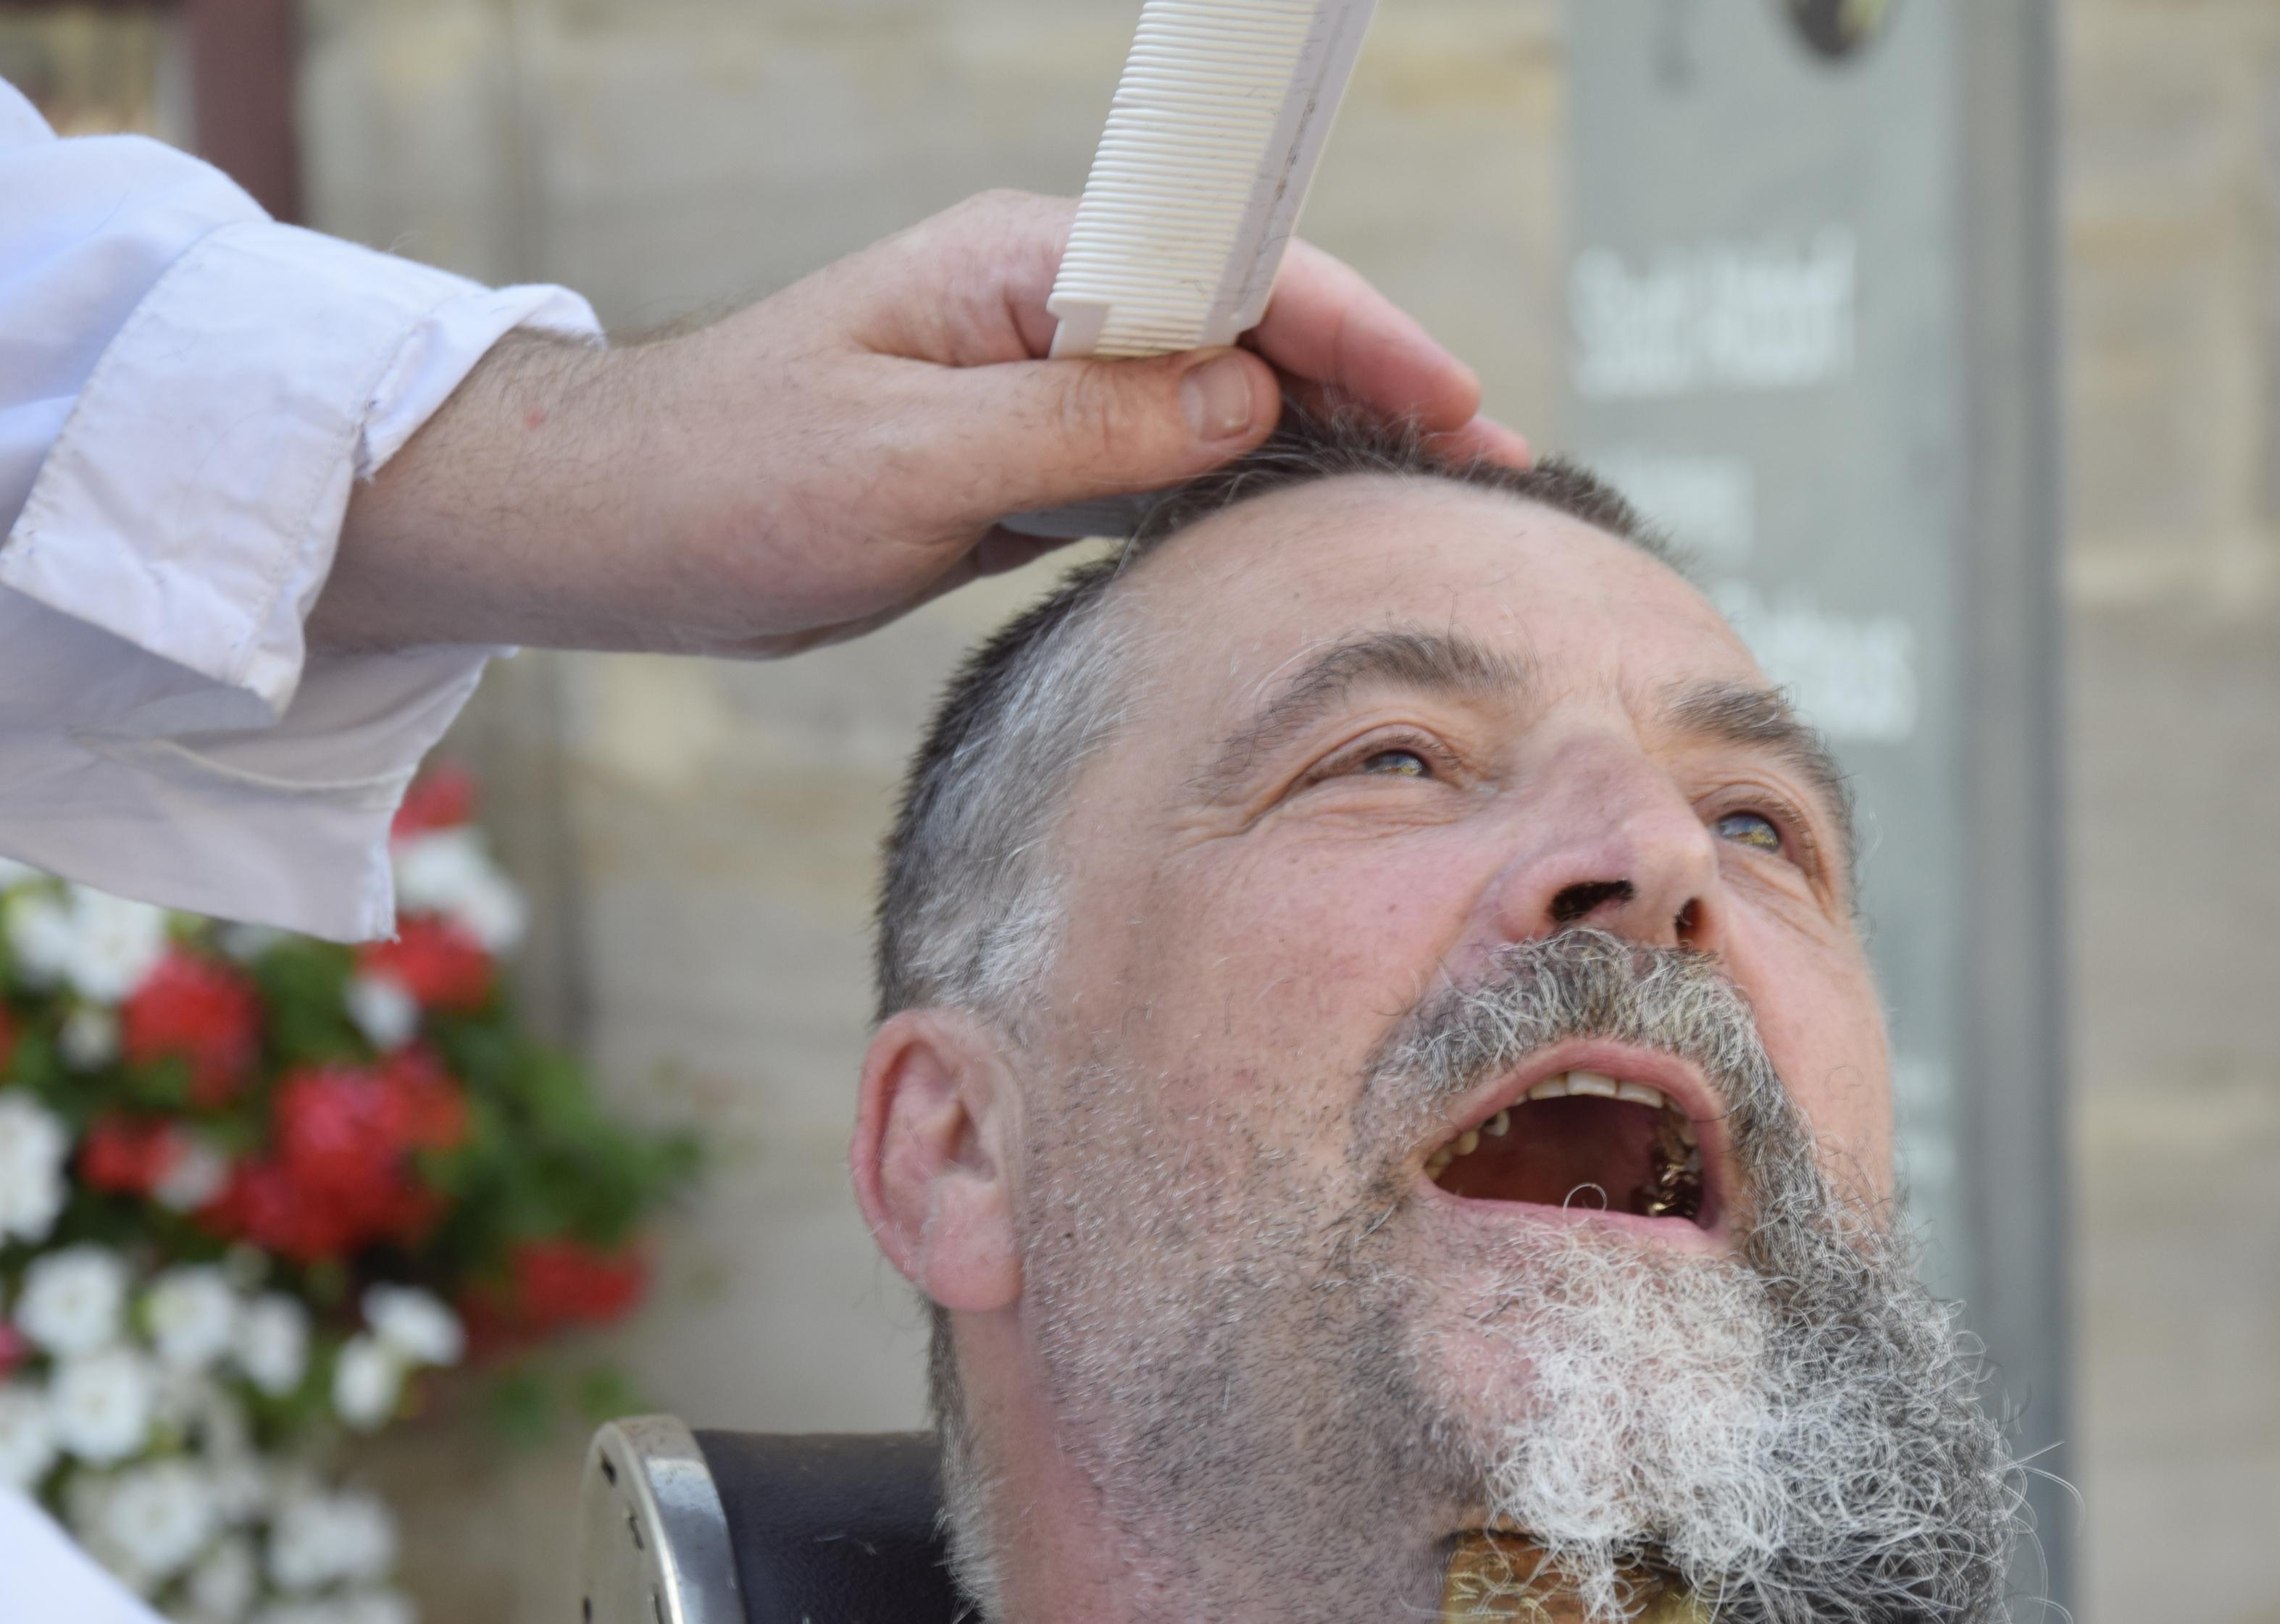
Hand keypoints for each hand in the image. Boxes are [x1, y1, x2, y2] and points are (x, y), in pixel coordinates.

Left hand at [308, 193, 1528, 659]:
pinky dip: (1256, 496)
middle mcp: (1052, 309)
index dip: (1361, 338)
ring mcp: (1048, 381)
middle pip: (1257, 333)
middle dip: (1383, 392)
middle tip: (1501, 473)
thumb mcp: (905, 460)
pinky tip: (1320, 541)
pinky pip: (1174, 466)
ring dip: (1336, 449)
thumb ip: (1078, 427)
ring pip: (1228, 404)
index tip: (1454, 404)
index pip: (1235, 280)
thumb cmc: (729, 478)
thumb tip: (1245, 402)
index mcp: (1026, 268)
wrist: (618, 526)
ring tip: (1443, 512)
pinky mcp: (1034, 456)